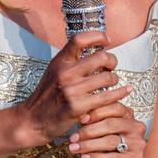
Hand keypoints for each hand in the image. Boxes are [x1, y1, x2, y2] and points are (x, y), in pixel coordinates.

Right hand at [13, 30, 133, 146]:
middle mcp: (65, 73)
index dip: (97, 36)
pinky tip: (124, 92)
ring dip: (114, 79)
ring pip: (108, 77)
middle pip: (101, 57)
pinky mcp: (78, 107)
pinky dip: (119, 94)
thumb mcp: (54, 72)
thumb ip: (70, 62)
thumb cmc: (46, 96)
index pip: (80, 39)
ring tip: (111, 82)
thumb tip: (94, 50)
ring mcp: (72, 90)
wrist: (32, 120)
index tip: (107, 40)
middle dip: (112, 60)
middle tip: (112, 66)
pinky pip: (107, 97)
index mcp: (60, 61)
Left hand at [66, 98, 145, 157]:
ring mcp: (138, 144)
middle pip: (111, 124)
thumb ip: (97, 121)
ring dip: (89, 145)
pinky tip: (85, 157)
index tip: (81, 119)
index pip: (115, 108)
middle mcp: (136, 128)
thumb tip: (80, 115)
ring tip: (75, 148)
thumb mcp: (104, 131)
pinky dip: (96, 157)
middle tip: (73, 138)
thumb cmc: (109, 148)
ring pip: (110, 141)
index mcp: (129, 116)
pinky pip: (113, 157)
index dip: (97, 112)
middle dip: (89, 131)